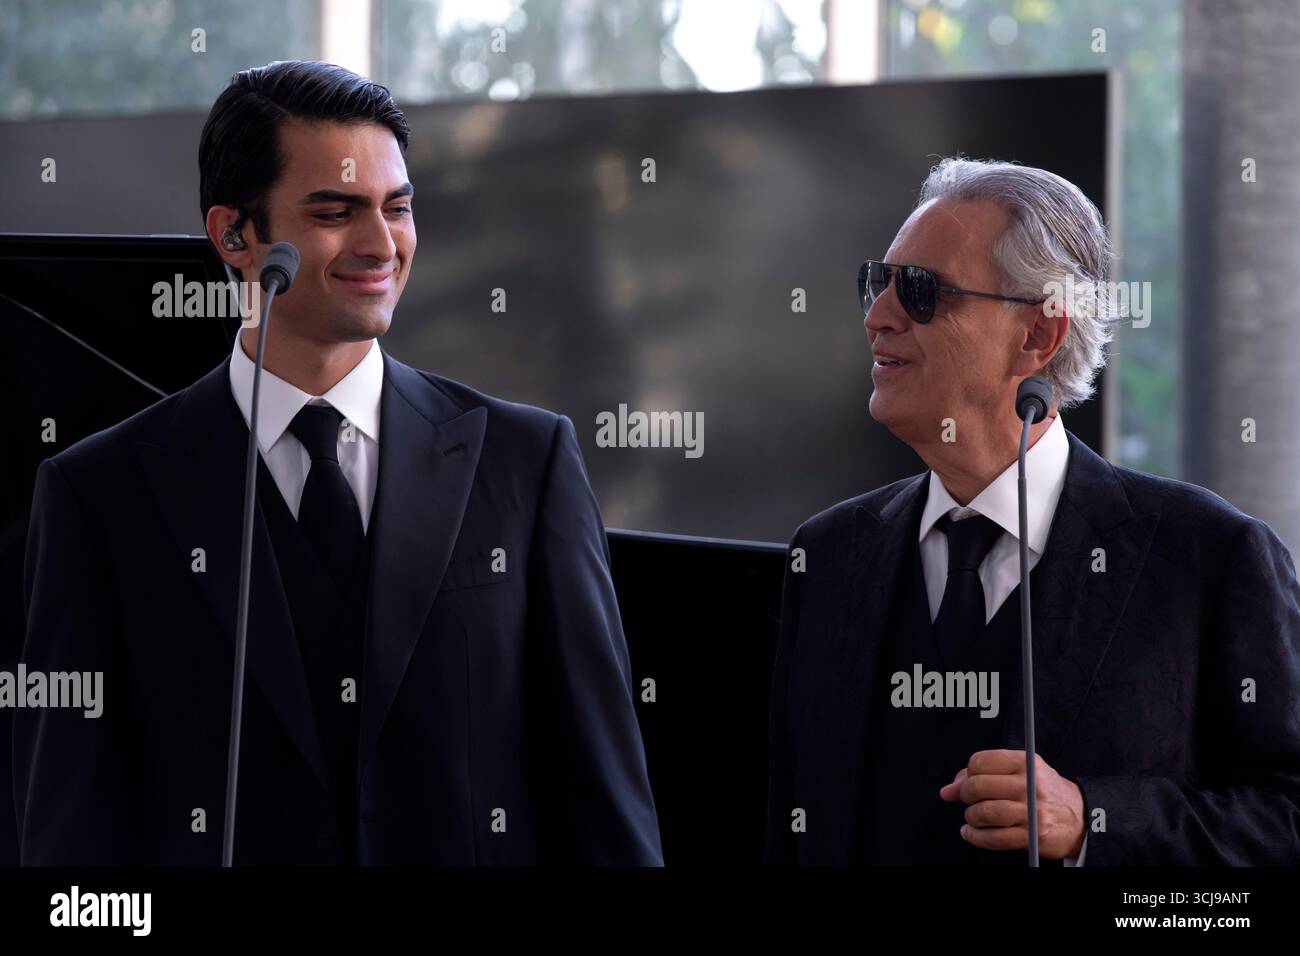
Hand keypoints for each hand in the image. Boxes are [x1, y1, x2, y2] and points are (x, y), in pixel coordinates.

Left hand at [938, 749, 1084, 858]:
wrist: (1080, 818)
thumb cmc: (1045, 792)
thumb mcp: (1022, 772)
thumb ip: (985, 775)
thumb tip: (948, 789)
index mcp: (1026, 763)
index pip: (981, 761)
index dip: (966, 773)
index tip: (966, 781)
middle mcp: (1030, 785)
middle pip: (979, 786)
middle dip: (965, 795)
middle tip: (967, 800)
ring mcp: (1033, 812)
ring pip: (986, 812)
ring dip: (971, 817)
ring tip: (972, 818)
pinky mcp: (1033, 836)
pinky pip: (995, 838)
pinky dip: (976, 837)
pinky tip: (973, 833)